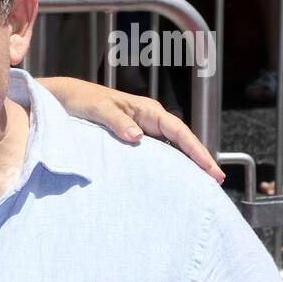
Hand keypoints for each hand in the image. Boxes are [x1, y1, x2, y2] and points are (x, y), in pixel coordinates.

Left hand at [39, 76, 224, 183]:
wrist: (66, 98)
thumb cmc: (82, 100)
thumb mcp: (98, 109)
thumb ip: (117, 122)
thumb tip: (137, 137)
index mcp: (147, 110)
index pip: (179, 131)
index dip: (196, 149)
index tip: (210, 167)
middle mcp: (150, 119)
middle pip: (182, 141)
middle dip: (200, 159)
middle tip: (217, 180)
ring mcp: (144, 128)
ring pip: (173, 147)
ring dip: (188, 163)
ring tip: (203, 183)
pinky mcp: (134, 137)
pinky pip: (158, 151)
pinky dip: (170, 163)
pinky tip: (175, 178)